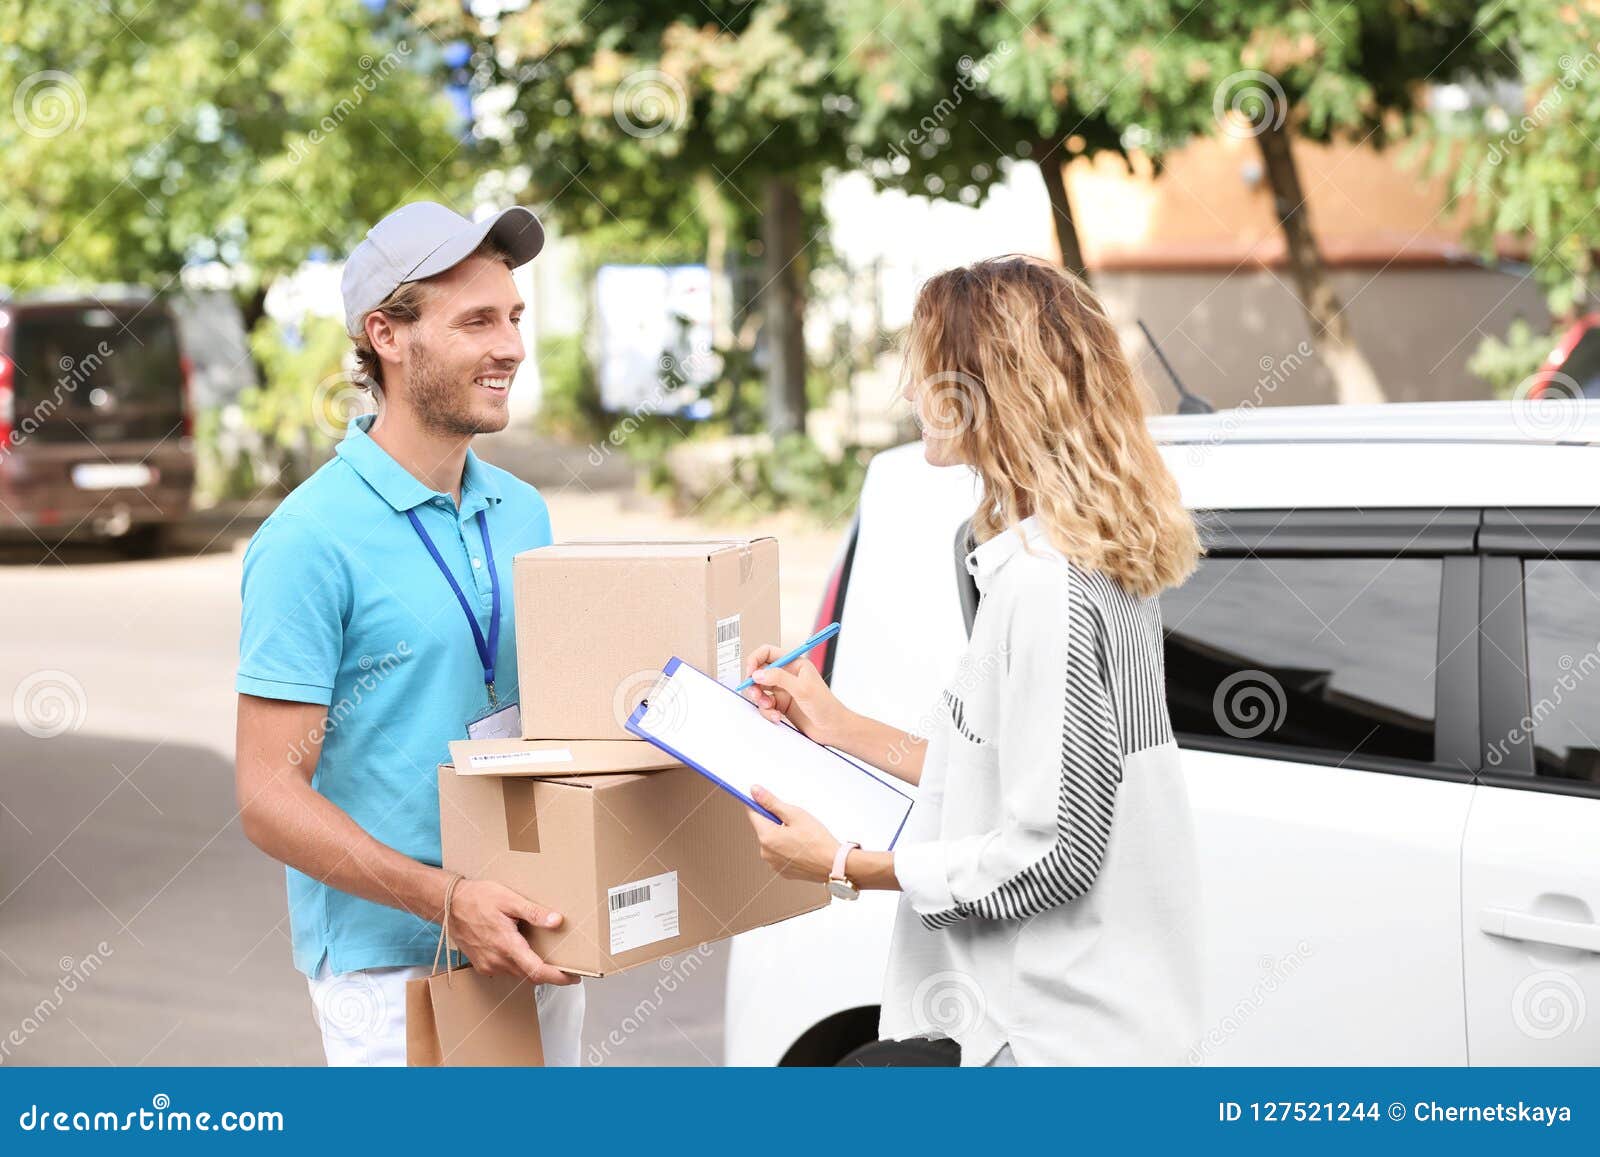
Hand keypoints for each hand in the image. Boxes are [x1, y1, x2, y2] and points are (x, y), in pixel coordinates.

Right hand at [447, 878, 578, 985]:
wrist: (448, 904)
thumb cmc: (477, 898)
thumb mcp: (509, 899)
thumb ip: (534, 912)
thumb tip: (556, 921)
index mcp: (507, 945)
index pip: (537, 971)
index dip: (558, 978)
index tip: (573, 977)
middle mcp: (497, 960)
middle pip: (530, 975)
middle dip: (549, 973)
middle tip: (565, 965)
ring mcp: (488, 964)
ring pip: (518, 973)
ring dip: (533, 968)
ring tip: (545, 953)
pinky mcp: (481, 964)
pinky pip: (505, 970)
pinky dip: (518, 964)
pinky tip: (521, 949)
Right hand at [741, 644, 854, 747]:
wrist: (832, 728)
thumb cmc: (826, 706)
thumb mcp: (802, 688)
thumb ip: (779, 678)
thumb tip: (759, 673)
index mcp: (794, 664)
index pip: (768, 653)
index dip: (755, 660)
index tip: (751, 672)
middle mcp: (787, 675)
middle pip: (760, 673)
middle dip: (755, 684)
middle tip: (757, 694)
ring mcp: (784, 690)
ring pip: (760, 690)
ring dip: (760, 700)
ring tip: (769, 707)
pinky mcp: (781, 705)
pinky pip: (765, 705)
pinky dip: (767, 711)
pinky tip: (776, 716)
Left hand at [744, 785, 840, 882]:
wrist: (834, 864)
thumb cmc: (817, 841)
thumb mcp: (795, 814)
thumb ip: (772, 802)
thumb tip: (755, 792)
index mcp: (767, 837)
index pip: (752, 813)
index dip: (758, 803)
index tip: (762, 798)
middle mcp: (766, 852)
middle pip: (764, 828)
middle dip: (775, 821)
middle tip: (793, 820)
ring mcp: (773, 864)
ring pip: (772, 841)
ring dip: (781, 835)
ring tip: (800, 835)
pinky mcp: (782, 871)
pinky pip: (779, 854)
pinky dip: (786, 848)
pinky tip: (801, 846)